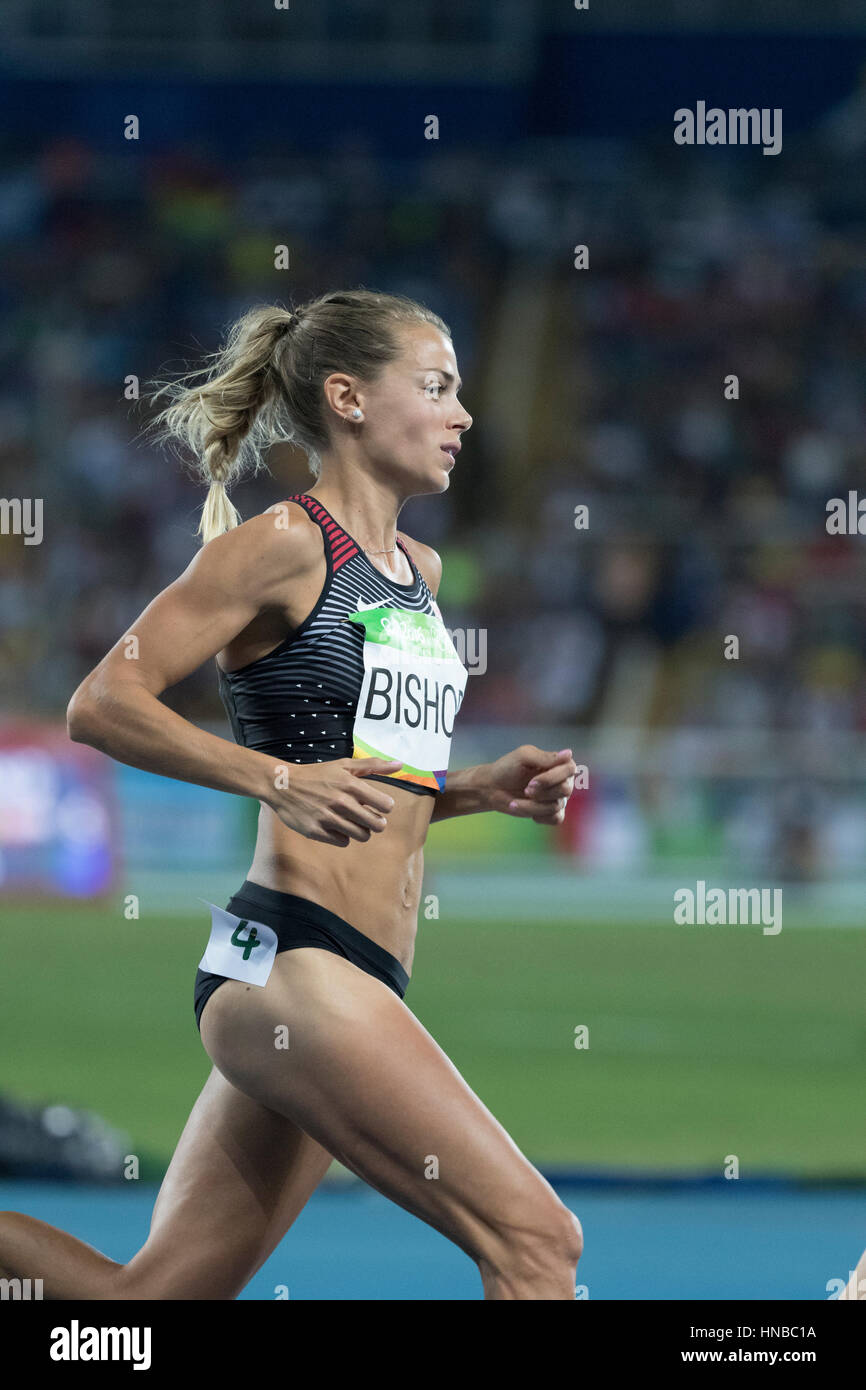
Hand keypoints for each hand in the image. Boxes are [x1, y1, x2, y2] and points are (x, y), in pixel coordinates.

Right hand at [264, 757, 403, 846]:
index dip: (385, 807)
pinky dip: (342, 836)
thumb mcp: (344, 765)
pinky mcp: (316, 831)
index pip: (385, 805)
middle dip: (376, 823)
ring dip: (361, 831)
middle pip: (377, 825)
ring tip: (353, 822)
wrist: (283, 785)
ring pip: (361, 835)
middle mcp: (341, 801)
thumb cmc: (318, 774)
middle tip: (368, 817)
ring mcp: (327, 817)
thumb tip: (400, 765)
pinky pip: (342, 842)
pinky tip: (336, 826)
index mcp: (350, 784)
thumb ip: (373, 765)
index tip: (378, 805)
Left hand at [486, 745, 576, 824]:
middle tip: (525, 790)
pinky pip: (556, 819)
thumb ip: (546, 757)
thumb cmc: (507, 768)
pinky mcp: (551, 812)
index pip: (570, 769)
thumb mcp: (524, 757)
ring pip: (556, 806)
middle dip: (542, 792)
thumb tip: (569, 754)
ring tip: (514, 802)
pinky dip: (539, 816)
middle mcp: (562, 780)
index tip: (531, 782)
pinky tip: (526, 809)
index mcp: (558, 763)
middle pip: (565, 789)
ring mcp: (557, 797)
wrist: (492, 788)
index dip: (552, 778)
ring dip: (532, 805)